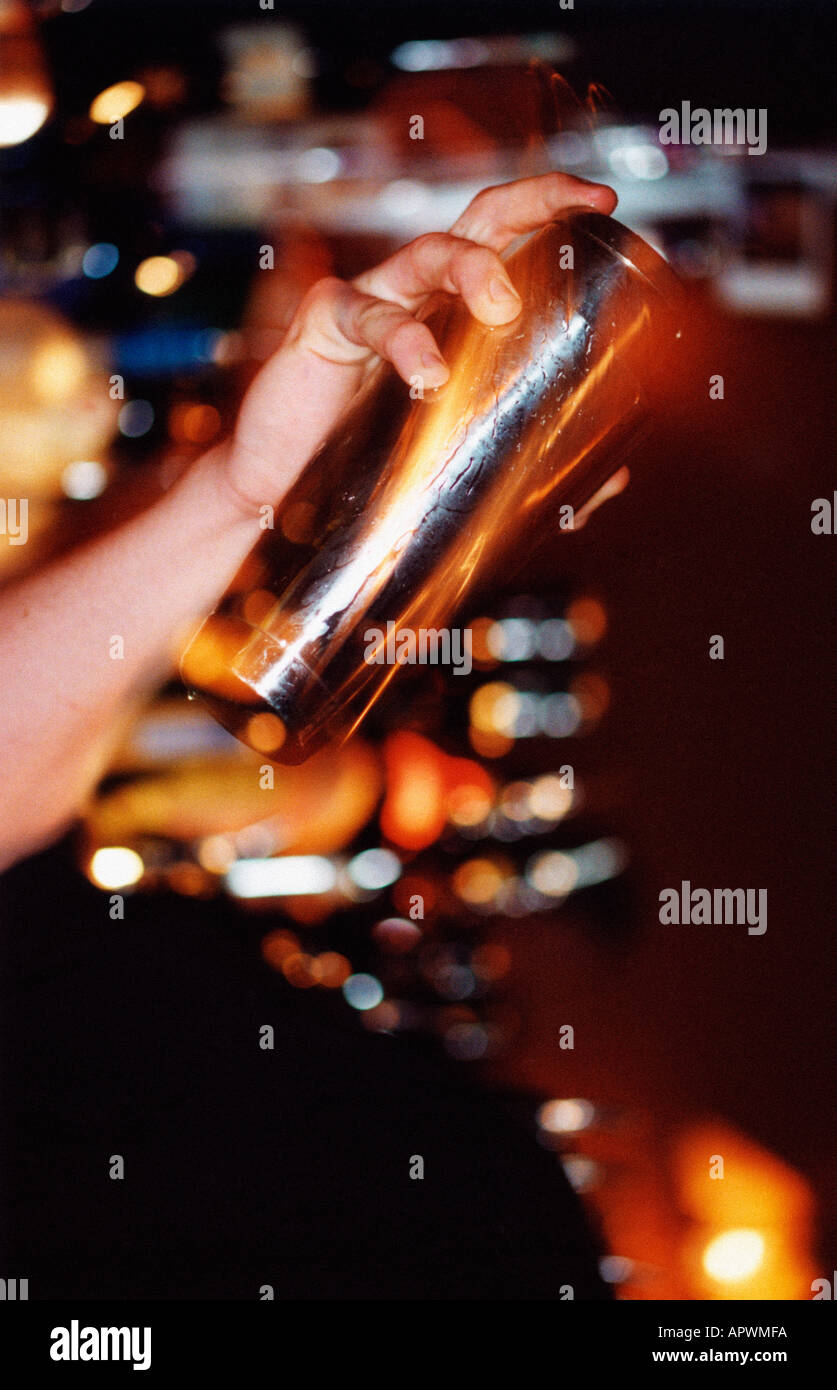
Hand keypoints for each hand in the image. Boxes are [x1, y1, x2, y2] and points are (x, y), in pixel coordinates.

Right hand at [225, 172, 616, 512]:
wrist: (277, 496)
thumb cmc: (361, 462)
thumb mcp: (450, 458)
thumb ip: (526, 463)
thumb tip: (611, 485)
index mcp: (449, 311)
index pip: (507, 239)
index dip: (553, 210)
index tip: (605, 200)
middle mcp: (414, 293)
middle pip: (477, 221)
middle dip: (530, 200)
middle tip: (576, 208)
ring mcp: (369, 302)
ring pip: (426, 253)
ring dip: (471, 266)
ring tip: (500, 302)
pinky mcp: (323, 326)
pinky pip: (364, 314)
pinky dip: (402, 339)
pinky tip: (426, 371)